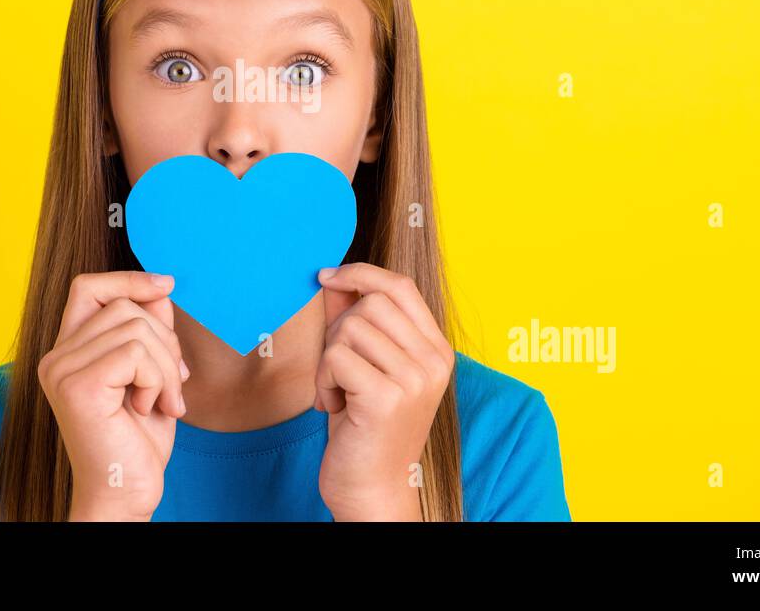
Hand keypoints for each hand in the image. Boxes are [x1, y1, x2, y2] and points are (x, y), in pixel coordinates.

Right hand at [37, 270, 189, 520]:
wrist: (126, 494)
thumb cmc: (138, 442)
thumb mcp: (152, 374)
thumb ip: (150, 332)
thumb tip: (160, 289)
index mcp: (68, 351)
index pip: (88, 287)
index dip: (128, 279)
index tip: (165, 285)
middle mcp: (55, 357)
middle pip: (124, 306)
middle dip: (165, 340)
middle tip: (175, 384)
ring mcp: (61, 370)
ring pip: (135, 328)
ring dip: (167, 367)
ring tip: (164, 401)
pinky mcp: (77, 386)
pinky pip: (135, 353)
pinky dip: (158, 380)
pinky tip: (150, 409)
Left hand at [313, 262, 455, 520]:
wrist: (371, 488)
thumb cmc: (363, 425)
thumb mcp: (364, 364)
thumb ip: (352, 318)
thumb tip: (332, 276)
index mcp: (436, 350)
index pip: (401, 286)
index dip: (361, 273)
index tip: (327, 277)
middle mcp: (433, 362)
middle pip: (371, 303)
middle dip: (339, 329)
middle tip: (338, 368)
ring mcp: (414, 380)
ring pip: (349, 328)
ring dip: (328, 360)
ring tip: (338, 392)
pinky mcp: (387, 398)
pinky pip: (336, 357)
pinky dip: (323, 380)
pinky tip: (333, 406)